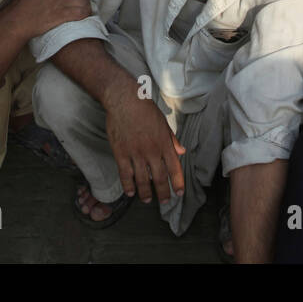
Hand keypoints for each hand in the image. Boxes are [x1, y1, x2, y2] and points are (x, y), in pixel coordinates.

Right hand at [0, 0, 93, 40]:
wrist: (19, 21)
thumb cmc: (23, 5)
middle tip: (88, 3)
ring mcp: (60, 5)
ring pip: (82, 3)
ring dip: (87, 6)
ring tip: (88, 11)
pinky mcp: (60, 16)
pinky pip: (78, 13)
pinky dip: (85, 14)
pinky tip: (85, 16)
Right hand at [104, 89, 186, 204]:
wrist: (124, 100)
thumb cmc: (145, 109)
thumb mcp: (163, 122)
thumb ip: (172, 139)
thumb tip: (182, 151)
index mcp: (164, 143)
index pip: (174, 168)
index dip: (177, 183)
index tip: (179, 193)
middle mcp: (151, 151)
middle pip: (159, 178)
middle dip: (163, 193)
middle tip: (164, 201)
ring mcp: (135, 153)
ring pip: (142, 180)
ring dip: (146, 193)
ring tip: (147, 200)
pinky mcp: (121, 153)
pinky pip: (125, 174)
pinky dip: (128, 185)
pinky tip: (130, 192)